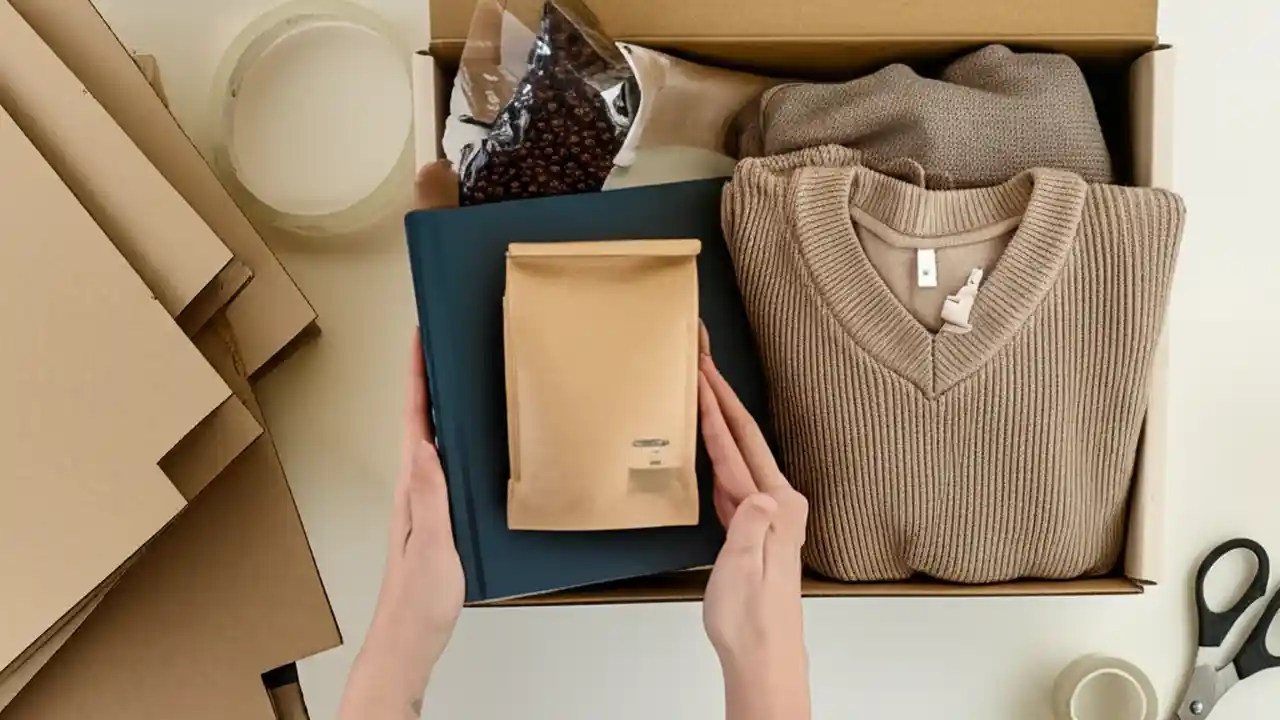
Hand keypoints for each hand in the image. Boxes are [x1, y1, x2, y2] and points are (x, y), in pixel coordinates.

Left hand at [340, 164, 464, 719]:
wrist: (410, 637)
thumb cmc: (419, 598)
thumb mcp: (432, 544)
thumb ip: (429, 496)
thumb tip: (426, 442)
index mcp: (414, 483)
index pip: (414, 415)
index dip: (418, 373)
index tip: (423, 330)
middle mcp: (416, 483)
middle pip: (422, 416)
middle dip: (431, 373)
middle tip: (446, 334)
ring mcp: (425, 498)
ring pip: (435, 435)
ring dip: (443, 400)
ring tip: (461, 370)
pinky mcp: (439, 513)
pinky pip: (448, 460)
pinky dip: (457, 434)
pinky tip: (476, 436)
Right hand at [698, 325, 810, 719]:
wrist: (763, 655)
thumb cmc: (752, 620)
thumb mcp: (747, 571)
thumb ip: (752, 528)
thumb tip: (759, 495)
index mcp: (777, 507)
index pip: (741, 444)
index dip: (718, 407)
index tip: (702, 372)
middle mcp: (777, 504)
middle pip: (744, 439)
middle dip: (722, 398)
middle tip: (702, 360)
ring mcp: (766, 514)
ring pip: (738, 454)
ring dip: (719, 422)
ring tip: (701, 390)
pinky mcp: (753, 528)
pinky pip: (732, 478)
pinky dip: (718, 454)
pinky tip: (708, 443)